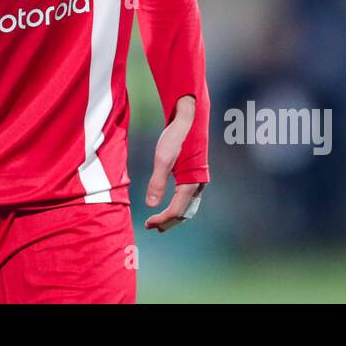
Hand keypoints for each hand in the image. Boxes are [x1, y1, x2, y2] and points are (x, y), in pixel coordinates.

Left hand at [144, 96, 205, 232]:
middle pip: (184, 213)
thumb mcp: (163, 158)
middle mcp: (198, 185)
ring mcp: (198, 181)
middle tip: (151, 227)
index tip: (148, 224)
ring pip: (188, 207)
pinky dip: (178, 206)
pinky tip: (169, 204)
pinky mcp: (194, 175)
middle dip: (168, 222)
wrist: (190, 119)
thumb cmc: (176, 136)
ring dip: (174, 216)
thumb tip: (151, 206)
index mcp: (191, 183)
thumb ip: (157, 182)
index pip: (176, 211)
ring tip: (159, 221)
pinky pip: (188, 198)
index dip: (162, 220)